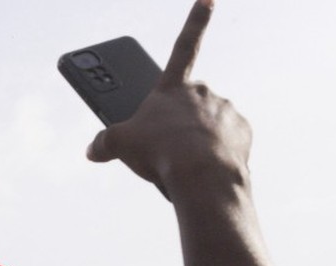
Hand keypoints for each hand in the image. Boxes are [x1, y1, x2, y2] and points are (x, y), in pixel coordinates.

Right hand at [87, 0, 250, 200]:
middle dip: (178, 122)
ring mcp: (226, 111)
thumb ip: (104, 143)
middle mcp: (203, 92)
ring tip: (184, 162)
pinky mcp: (242, 133)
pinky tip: (205, 166)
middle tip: (165, 147)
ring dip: (197, 139)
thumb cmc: (161, 152)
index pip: (184, 45)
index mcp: (173, 87)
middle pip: (188, 104)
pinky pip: (227, 141)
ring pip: (208, 124)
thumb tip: (93, 150)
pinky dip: (217, 152)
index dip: (196, 20)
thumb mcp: (121, 145)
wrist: (202, 176)